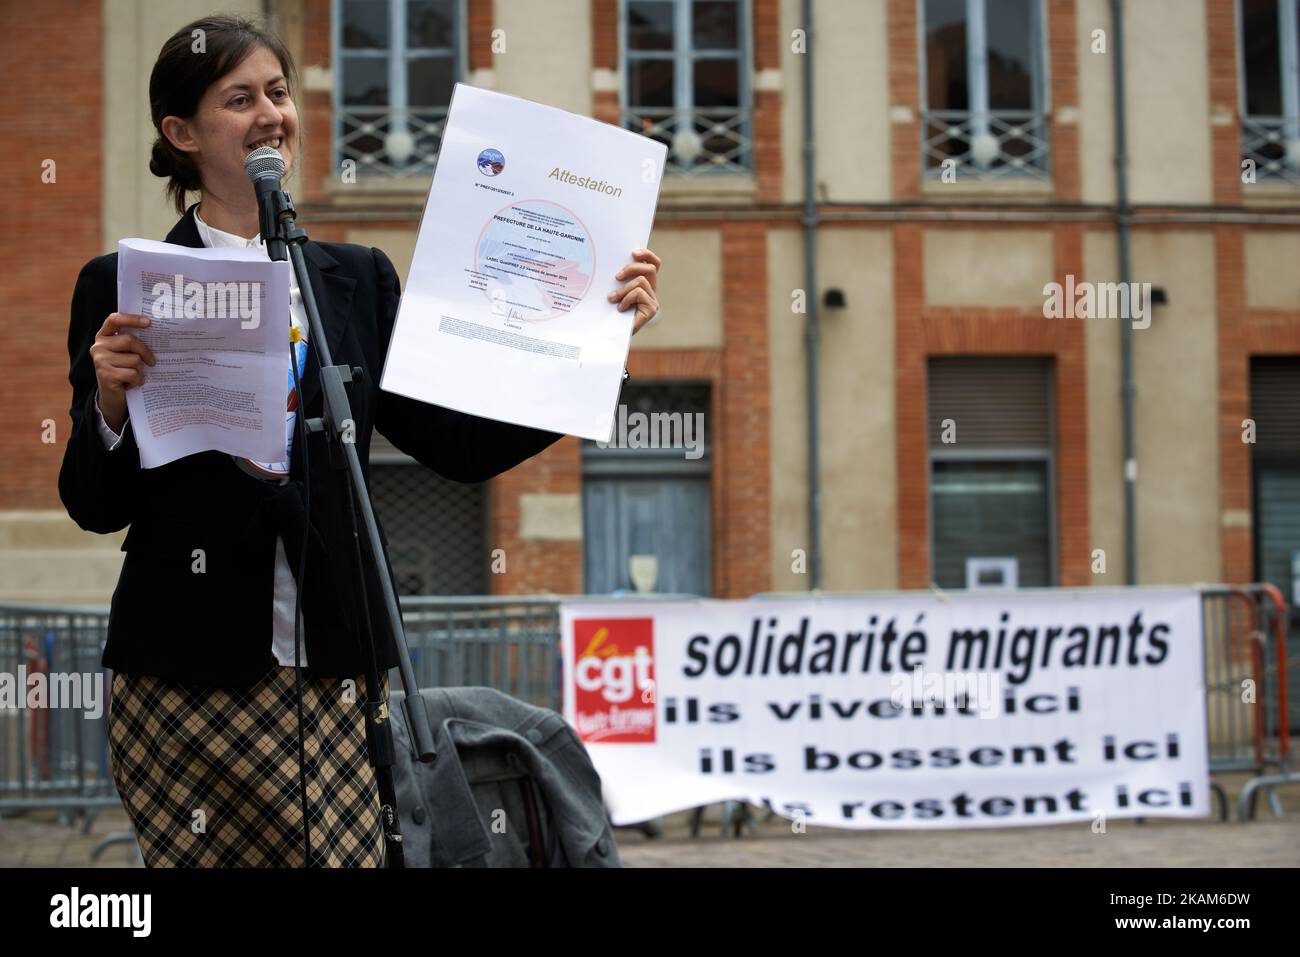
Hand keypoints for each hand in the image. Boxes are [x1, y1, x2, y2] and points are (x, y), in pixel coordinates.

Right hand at [90, 312, 154, 431]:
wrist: (113, 397)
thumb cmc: (124, 371)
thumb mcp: (127, 354)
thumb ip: (133, 342)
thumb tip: (158, 333)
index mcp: (103, 336)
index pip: (114, 319)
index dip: (131, 319)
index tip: (149, 322)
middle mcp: (98, 346)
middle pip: (129, 340)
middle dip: (145, 352)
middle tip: (152, 362)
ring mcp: (100, 360)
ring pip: (134, 359)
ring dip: (140, 370)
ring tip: (134, 376)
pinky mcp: (105, 375)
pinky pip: (132, 374)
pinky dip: (136, 381)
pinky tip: (130, 384)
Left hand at [608, 247, 660, 334]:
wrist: (613, 334)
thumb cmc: (612, 312)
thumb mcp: (616, 291)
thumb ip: (620, 280)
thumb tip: (615, 264)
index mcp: (645, 284)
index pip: (653, 264)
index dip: (647, 255)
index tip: (633, 253)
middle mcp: (652, 291)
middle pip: (650, 268)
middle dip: (632, 268)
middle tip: (616, 277)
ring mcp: (653, 301)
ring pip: (642, 281)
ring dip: (624, 289)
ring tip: (613, 298)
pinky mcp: (652, 309)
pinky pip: (639, 293)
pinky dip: (627, 298)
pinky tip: (620, 308)